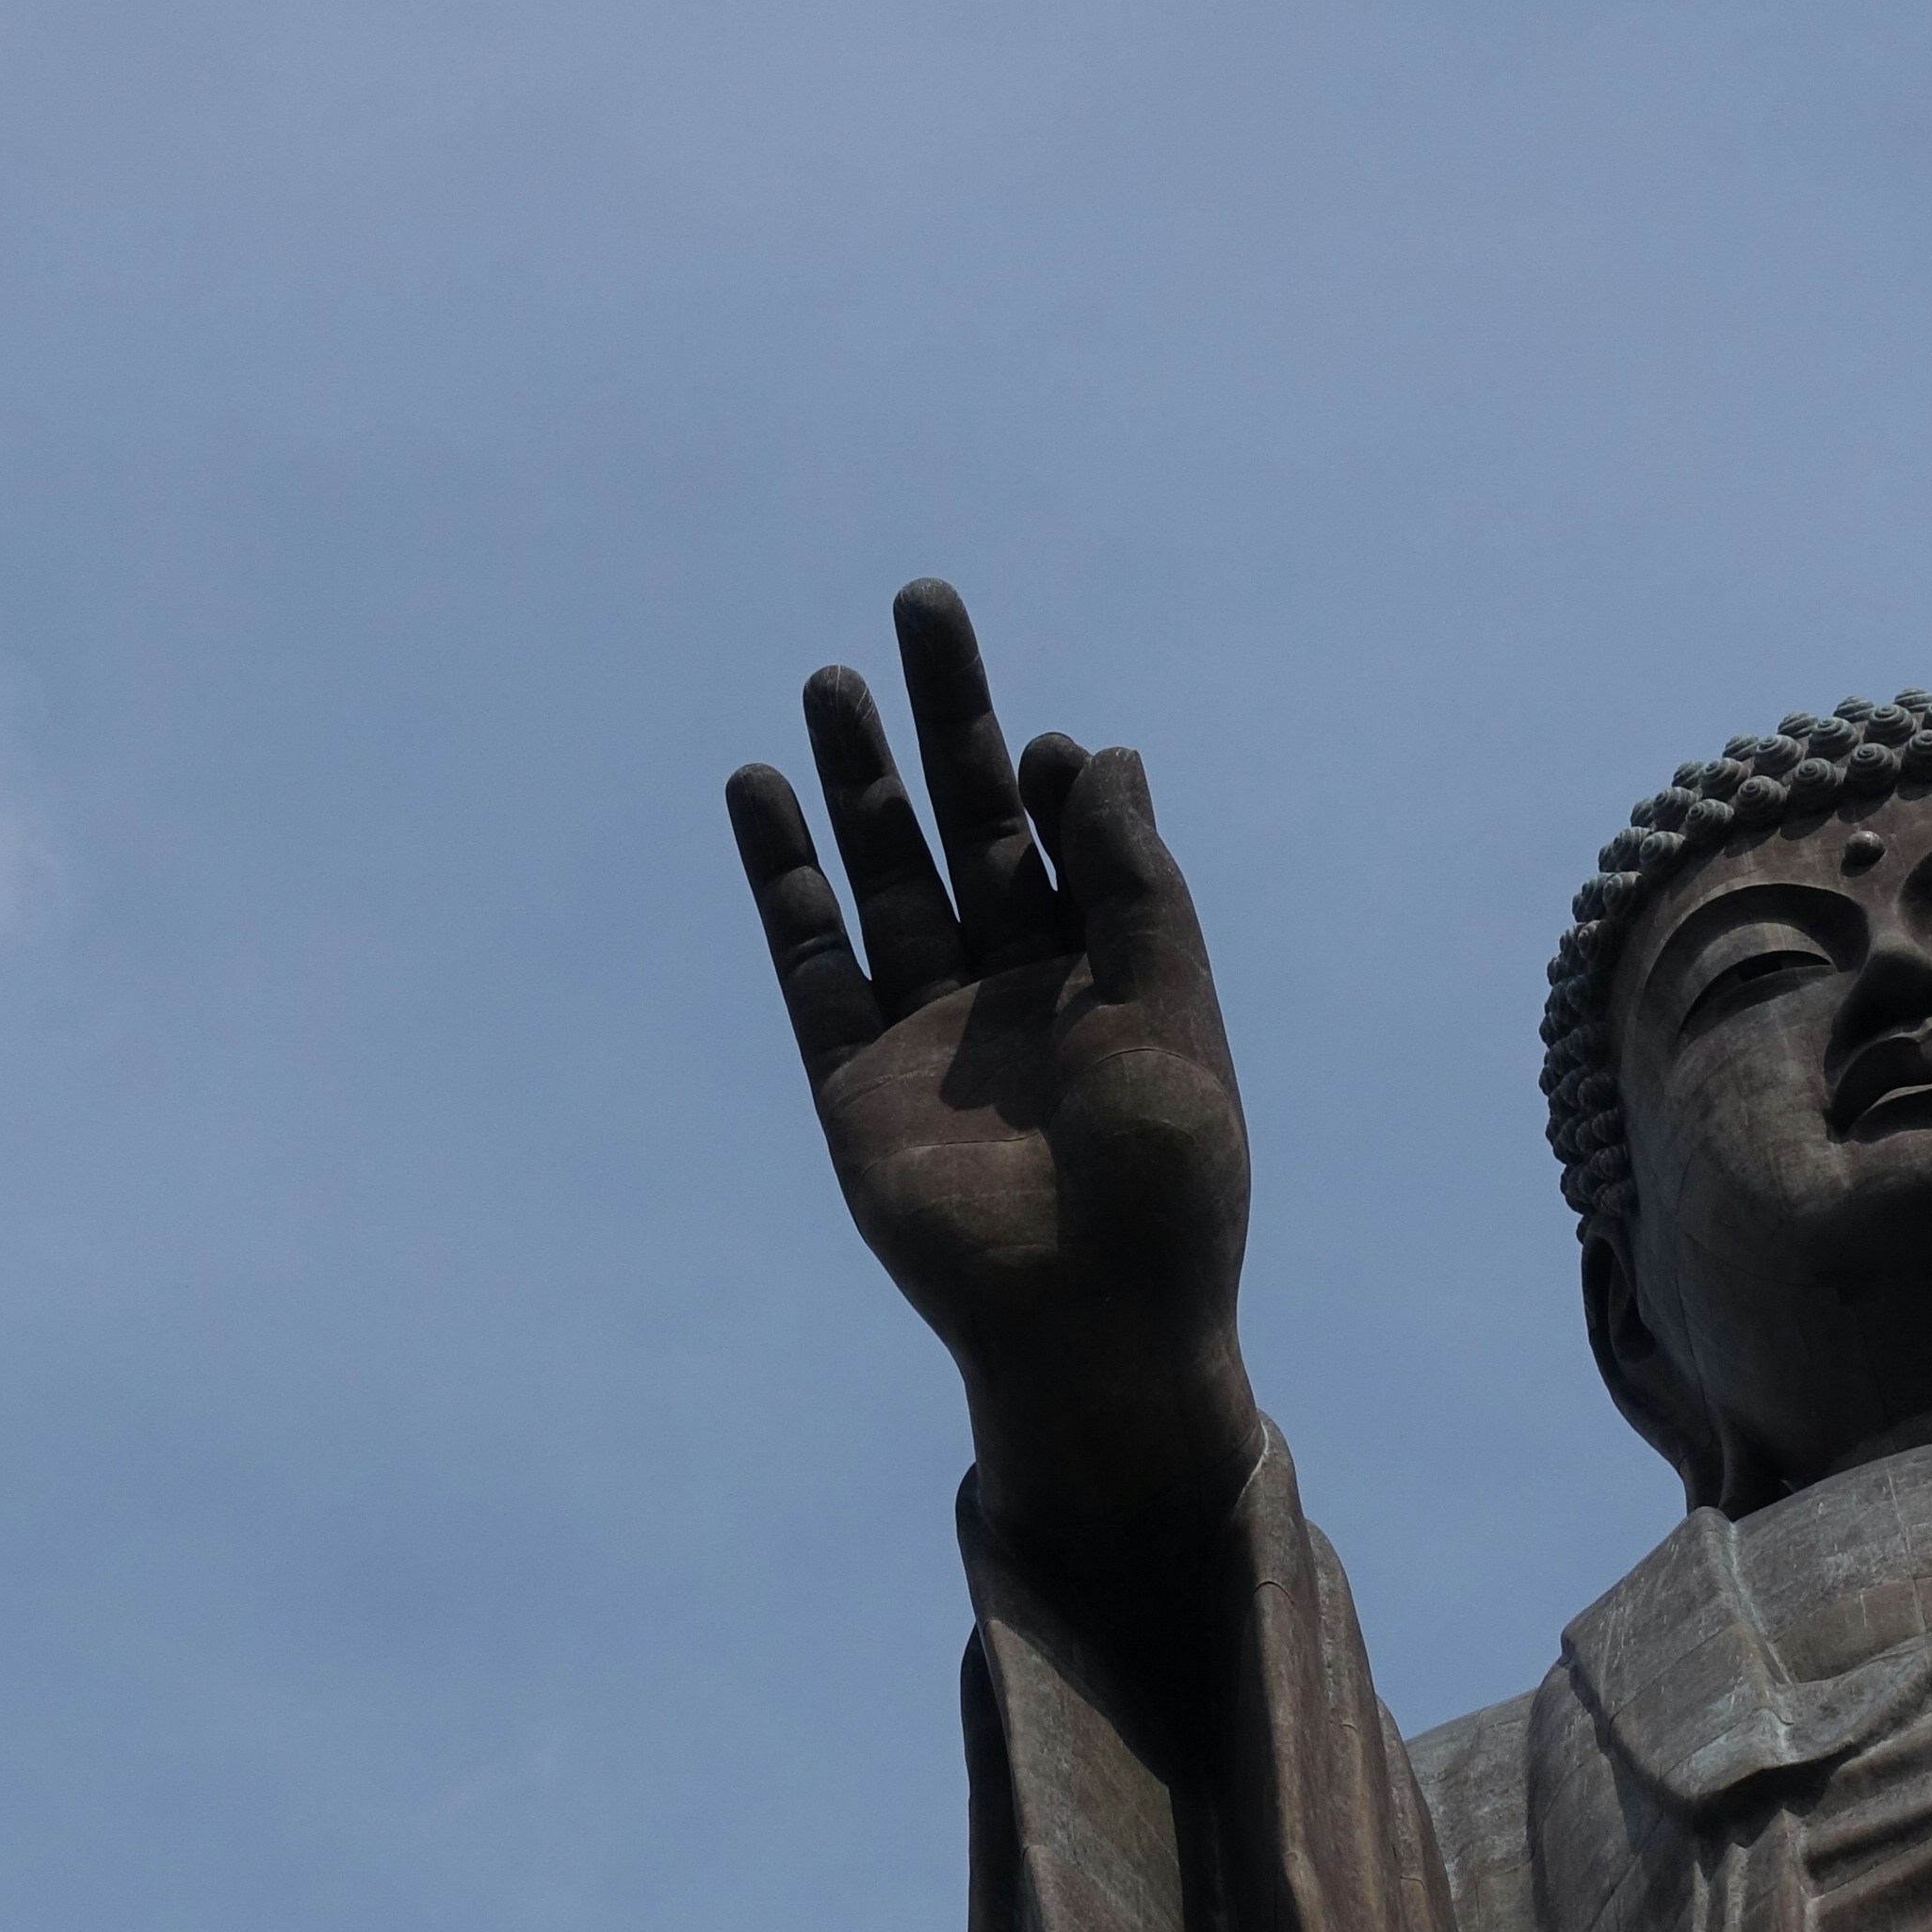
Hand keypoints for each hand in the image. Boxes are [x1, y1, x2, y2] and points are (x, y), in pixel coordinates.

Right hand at [726, 582, 1259, 1562]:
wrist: (1088, 1329)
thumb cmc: (1163, 1184)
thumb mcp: (1171, 1014)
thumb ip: (1133, 882)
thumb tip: (1096, 751)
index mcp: (1107, 976)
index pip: (1069, 843)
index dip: (1053, 780)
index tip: (1043, 744)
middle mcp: (1013, 989)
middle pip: (968, 820)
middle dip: (943, 719)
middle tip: (923, 602)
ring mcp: (926, 1029)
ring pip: (884, 871)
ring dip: (857, 778)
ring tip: (828, 679)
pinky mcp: (852, 1076)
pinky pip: (811, 956)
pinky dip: (784, 876)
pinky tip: (759, 792)